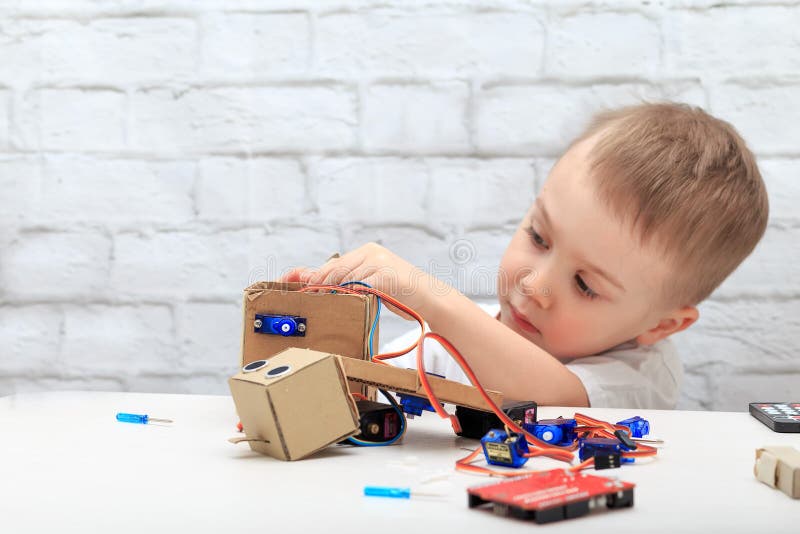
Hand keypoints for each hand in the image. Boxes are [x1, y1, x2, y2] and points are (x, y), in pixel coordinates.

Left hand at [279, 242, 449, 316]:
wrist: (430, 298)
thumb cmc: (398, 293)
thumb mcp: (370, 284)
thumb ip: (345, 281)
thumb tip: (309, 279)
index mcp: (367, 251)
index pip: (333, 264)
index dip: (310, 274)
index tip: (287, 280)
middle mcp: (371, 252)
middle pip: (335, 271)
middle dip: (317, 285)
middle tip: (301, 297)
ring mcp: (379, 262)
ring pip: (345, 279)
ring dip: (331, 293)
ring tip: (319, 303)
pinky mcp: (385, 275)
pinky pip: (360, 287)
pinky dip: (350, 296)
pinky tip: (342, 304)